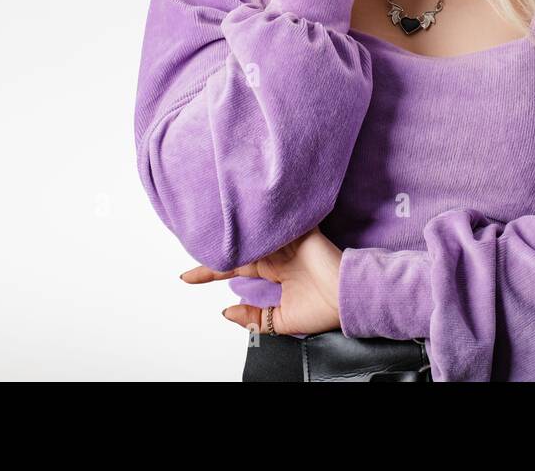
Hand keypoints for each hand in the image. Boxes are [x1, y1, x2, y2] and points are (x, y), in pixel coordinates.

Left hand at [180, 227, 343, 335]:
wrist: (348, 300)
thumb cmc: (324, 310)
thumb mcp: (280, 321)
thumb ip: (254, 317)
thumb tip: (226, 312)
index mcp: (273, 270)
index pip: (235, 266)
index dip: (211, 272)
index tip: (187, 278)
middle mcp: (278, 252)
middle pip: (240, 244)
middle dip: (216, 245)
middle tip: (192, 239)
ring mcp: (289, 240)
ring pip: (255, 229)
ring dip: (235, 229)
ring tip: (210, 226)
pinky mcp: (302, 231)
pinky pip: (281, 218)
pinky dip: (265, 214)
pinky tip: (244, 213)